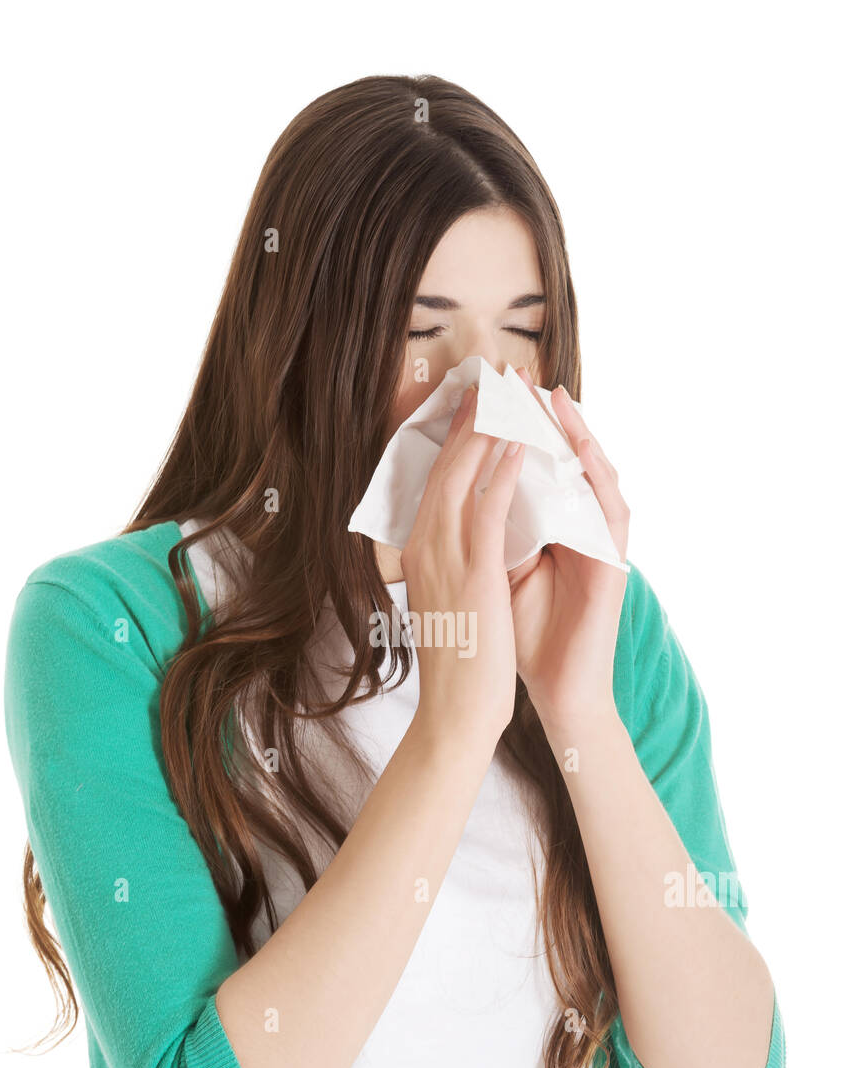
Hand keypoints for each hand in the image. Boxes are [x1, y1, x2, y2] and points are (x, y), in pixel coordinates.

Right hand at [400, 384, 526, 751]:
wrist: (455, 712)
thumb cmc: (457, 665)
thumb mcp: (446, 602)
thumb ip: (449, 565)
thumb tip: (460, 543)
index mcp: (418, 551)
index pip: (436, 477)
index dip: (456, 435)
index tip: (475, 400)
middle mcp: (424, 545)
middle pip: (446, 463)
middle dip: (471, 415)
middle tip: (491, 375)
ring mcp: (445, 557)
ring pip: (464, 473)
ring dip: (488, 427)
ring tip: (508, 389)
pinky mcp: (473, 572)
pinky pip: (488, 507)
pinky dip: (501, 471)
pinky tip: (519, 442)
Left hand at [507, 369, 629, 728]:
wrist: (553, 691)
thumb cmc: (522, 638)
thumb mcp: (493, 573)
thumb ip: (485, 533)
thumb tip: (453, 495)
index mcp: (547, 529)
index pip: (531, 468)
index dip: (510, 431)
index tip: (484, 394)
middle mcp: (577, 529)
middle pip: (563, 460)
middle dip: (542, 418)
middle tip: (520, 376)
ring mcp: (598, 543)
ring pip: (592, 474)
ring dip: (575, 434)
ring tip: (554, 397)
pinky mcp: (614, 563)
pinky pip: (609, 510)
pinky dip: (595, 477)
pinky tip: (579, 449)